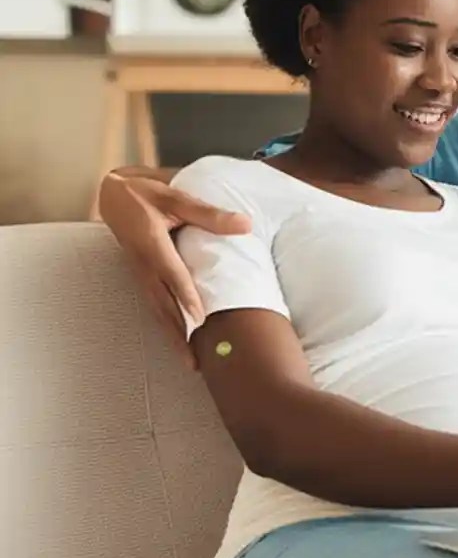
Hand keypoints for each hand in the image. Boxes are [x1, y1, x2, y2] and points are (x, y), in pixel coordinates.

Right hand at [98, 171, 250, 368]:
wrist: (111, 195)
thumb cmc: (146, 195)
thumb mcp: (176, 197)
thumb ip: (209, 213)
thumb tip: (245, 224)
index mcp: (153, 246)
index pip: (173, 276)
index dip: (186, 297)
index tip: (200, 318)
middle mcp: (145, 265)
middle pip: (163, 305)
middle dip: (179, 334)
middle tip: (195, 361)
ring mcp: (141, 274)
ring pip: (158, 310)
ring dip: (173, 336)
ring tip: (190, 362)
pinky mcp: (143, 276)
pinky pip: (156, 305)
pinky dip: (168, 324)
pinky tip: (180, 340)